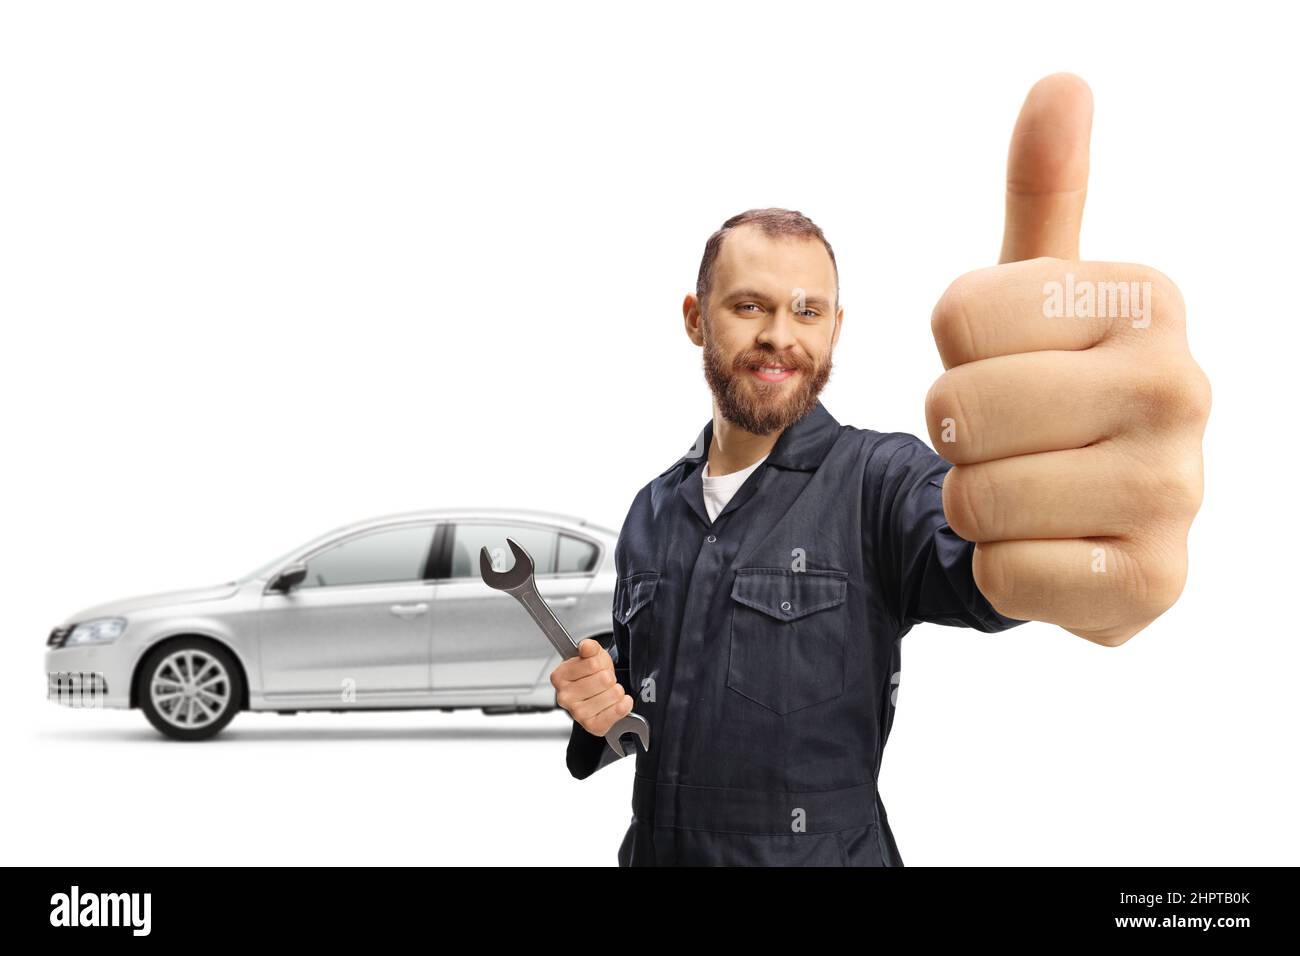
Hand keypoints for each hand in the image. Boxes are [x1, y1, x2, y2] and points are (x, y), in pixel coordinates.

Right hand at [551, 638, 634, 735]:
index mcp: (559, 676)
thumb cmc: (593, 674)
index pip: (592, 664)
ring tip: (608, 692)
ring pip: (612, 694)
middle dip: (609, 678)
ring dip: (616, 692)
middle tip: (604, 682)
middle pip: (604, 680)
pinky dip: (623, 705)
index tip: (596, 668)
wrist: (599, 693)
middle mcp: (564, 697)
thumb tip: (585, 647)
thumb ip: (590, 647)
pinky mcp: (591, 726)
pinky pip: (616, 712)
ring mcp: (577, 713)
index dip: (600, 663)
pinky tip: (619, 703)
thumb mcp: (593, 655)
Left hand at [924, 73, 1210, 645]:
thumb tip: (1061, 85)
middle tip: (1006, 438)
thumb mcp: (1037, 293)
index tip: (1005, 363)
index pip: (957, 317)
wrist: (1082, 513)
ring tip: (1029, 490)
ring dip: (973, 503)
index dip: (952, 353)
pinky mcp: (1154, 583)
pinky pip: (1003, 575)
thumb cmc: (1046, 386)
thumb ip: (1043, 195)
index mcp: (1150, 300)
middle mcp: (1184, 387)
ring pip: (976, 496)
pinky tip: (1050, 550)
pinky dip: (998, 570)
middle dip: (955, 434)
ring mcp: (1178, 492)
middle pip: (961, 408)